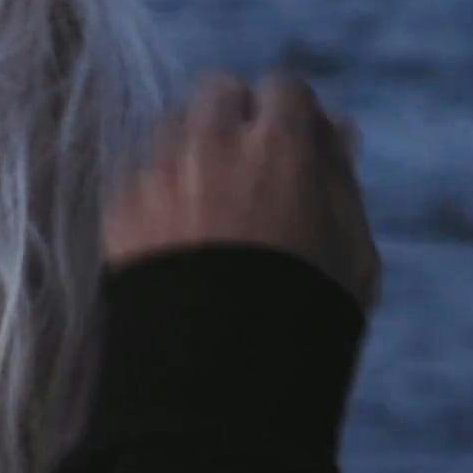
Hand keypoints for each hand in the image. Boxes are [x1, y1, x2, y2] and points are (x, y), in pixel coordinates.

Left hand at [105, 72, 383, 313]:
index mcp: (281, 146)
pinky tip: (176, 235)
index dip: (293, 117)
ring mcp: (158, 173)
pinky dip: (156, 190)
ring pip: (171, 125)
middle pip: (218, 91)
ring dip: (191, 147)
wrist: (221, 384)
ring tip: (208, 203)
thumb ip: (342, 178)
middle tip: (248, 166)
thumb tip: (339, 128)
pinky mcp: (120, 209)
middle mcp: (213, 143)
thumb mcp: (352, 250)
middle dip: (235, 117)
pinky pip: (138, 173)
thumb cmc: (305, 318)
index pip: (285, 87)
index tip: (294, 146)